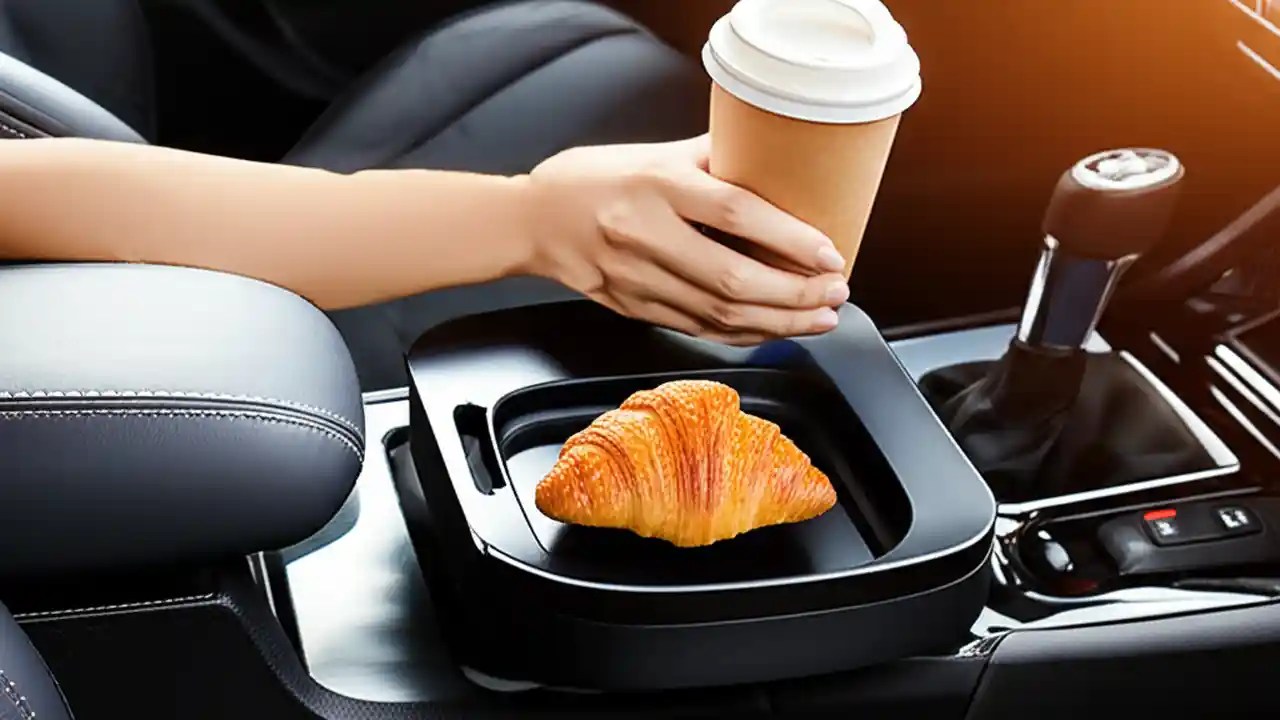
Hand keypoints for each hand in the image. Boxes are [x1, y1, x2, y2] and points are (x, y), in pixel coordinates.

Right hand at [519, 135, 848, 345]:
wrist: (531, 220)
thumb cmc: (591, 178)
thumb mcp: (652, 153)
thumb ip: (712, 160)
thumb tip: (773, 165)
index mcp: (657, 184)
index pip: (736, 214)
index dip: (790, 239)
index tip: (830, 253)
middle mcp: (646, 234)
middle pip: (734, 279)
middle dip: (796, 294)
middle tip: (835, 292)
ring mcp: (637, 278)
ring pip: (719, 315)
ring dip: (779, 322)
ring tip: (820, 318)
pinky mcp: (633, 308)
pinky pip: (698, 329)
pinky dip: (743, 334)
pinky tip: (774, 330)